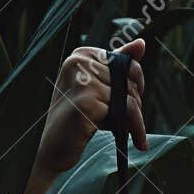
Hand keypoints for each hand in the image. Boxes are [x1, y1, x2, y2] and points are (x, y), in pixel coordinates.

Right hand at [30, 39, 147, 187]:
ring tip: (137, 136)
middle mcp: (79, 62)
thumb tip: (141, 42)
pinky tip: (138, 143)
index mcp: (81, 55)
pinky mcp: (87, 102)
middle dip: (136, 103)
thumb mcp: (97, 90)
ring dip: (138, 120)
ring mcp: (82, 81)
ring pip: (129, 97)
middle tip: (134, 124)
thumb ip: (117, 67)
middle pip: (128, 79)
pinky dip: (136, 129)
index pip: (125, 63)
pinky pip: (126, 111)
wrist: (53, 150)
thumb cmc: (77, 120)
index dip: (135, 84)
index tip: (135, 102)